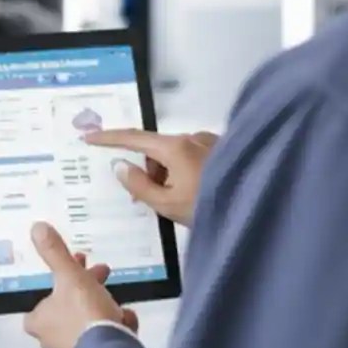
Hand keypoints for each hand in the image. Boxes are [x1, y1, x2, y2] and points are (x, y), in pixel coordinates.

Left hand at [23, 222, 138, 347]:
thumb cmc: (84, 313)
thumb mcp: (70, 276)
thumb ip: (55, 253)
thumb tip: (36, 227)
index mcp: (39, 321)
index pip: (39, 301)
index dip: (55, 284)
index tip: (73, 268)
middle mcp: (52, 339)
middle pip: (67, 306)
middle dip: (85, 287)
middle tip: (100, 272)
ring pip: (88, 321)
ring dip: (102, 305)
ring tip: (115, 297)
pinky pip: (104, 335)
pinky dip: (115, 324)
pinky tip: (125, 318)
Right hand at [84, 129, 219, 227]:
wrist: (257, 210)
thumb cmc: (210, 208)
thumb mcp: (167, 204)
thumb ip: (138, 184)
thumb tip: (120, 165)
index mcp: (175, 147)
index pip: (133, 138)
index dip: (108, 138)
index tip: (89, 137)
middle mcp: (192, 136)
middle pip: (155, 149)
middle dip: (149, 171)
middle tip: (152, 200)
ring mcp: (210, 140)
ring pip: (175, 154)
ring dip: (169, 173)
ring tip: (184, 202)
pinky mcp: (223, 148)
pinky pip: (193, 155)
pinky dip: (187, 170)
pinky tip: (198, 193)